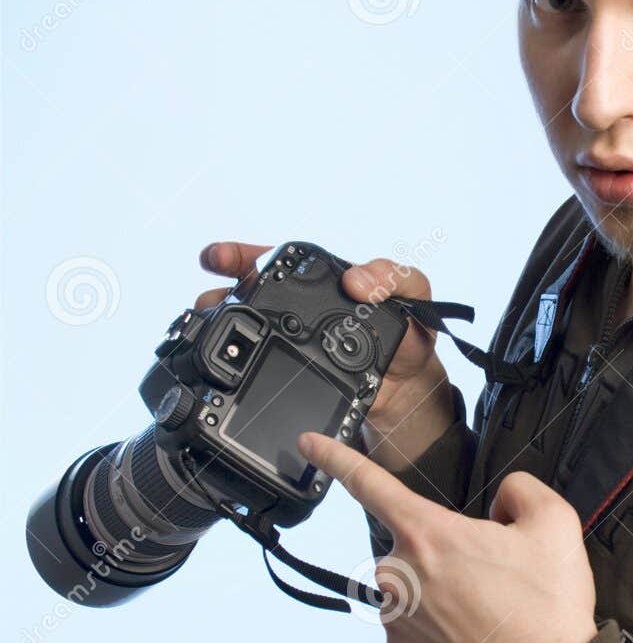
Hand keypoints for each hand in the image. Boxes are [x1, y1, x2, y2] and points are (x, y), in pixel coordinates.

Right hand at [196, 241, 449, 432]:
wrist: (409, 386)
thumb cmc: (409, 333)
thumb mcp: (413, 295)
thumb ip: (394, 278)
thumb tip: (356, 279)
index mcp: (318, 282)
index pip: (272, 260)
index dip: (240, 256)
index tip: (217, 257)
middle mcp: (295, 310)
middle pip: (243, 294)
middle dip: (217, 294)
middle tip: (209, 301)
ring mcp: (289, 344)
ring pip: (243, 330)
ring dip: (221, 327)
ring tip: (212, 330)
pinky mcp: (292, 377)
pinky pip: (262, 368)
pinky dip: (244, 366)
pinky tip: (235, 368)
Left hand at [295, 433, 598, 642]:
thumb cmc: (548, 609)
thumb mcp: (554, 523)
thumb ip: (519, 489)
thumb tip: (500, 501)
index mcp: (428, 534)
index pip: (368, 483)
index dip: (335, 457)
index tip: (307, 443)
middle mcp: (399, 574)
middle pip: (416, 543)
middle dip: (449, 551)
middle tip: (496, 578)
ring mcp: (396, 618)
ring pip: (417, 584)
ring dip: (446, 590)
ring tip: (493, 613)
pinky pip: (416, 622)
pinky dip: (442, 624)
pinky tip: (477, 636)